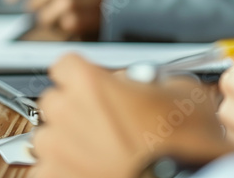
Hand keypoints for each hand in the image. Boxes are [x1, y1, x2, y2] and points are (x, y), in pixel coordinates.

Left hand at [4, 0, 103, 37]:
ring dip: (48, 18)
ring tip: (54, 17)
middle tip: (36, 9)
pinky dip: (64, 26)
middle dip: (36, 4)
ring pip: (52, 12)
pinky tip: (70, 23)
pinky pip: (67, 25)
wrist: (124, 6)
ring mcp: (87, 0)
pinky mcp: (93, 19)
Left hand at [33, 54, 232, 177]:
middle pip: (54, 101)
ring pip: (48, 138)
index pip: (64, 66)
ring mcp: (56, 148)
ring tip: (100, 155)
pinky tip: (93, 172)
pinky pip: (48, 170)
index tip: (89, 88)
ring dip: (67, 144)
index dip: (80, 77)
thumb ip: (144, 81)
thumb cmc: (185, 146)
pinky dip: (66, 171)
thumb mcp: (180, 93)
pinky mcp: (52, 177)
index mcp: (88, 82)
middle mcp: (65, 111)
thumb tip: (134, 84)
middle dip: (74, 112)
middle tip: (104, 127)